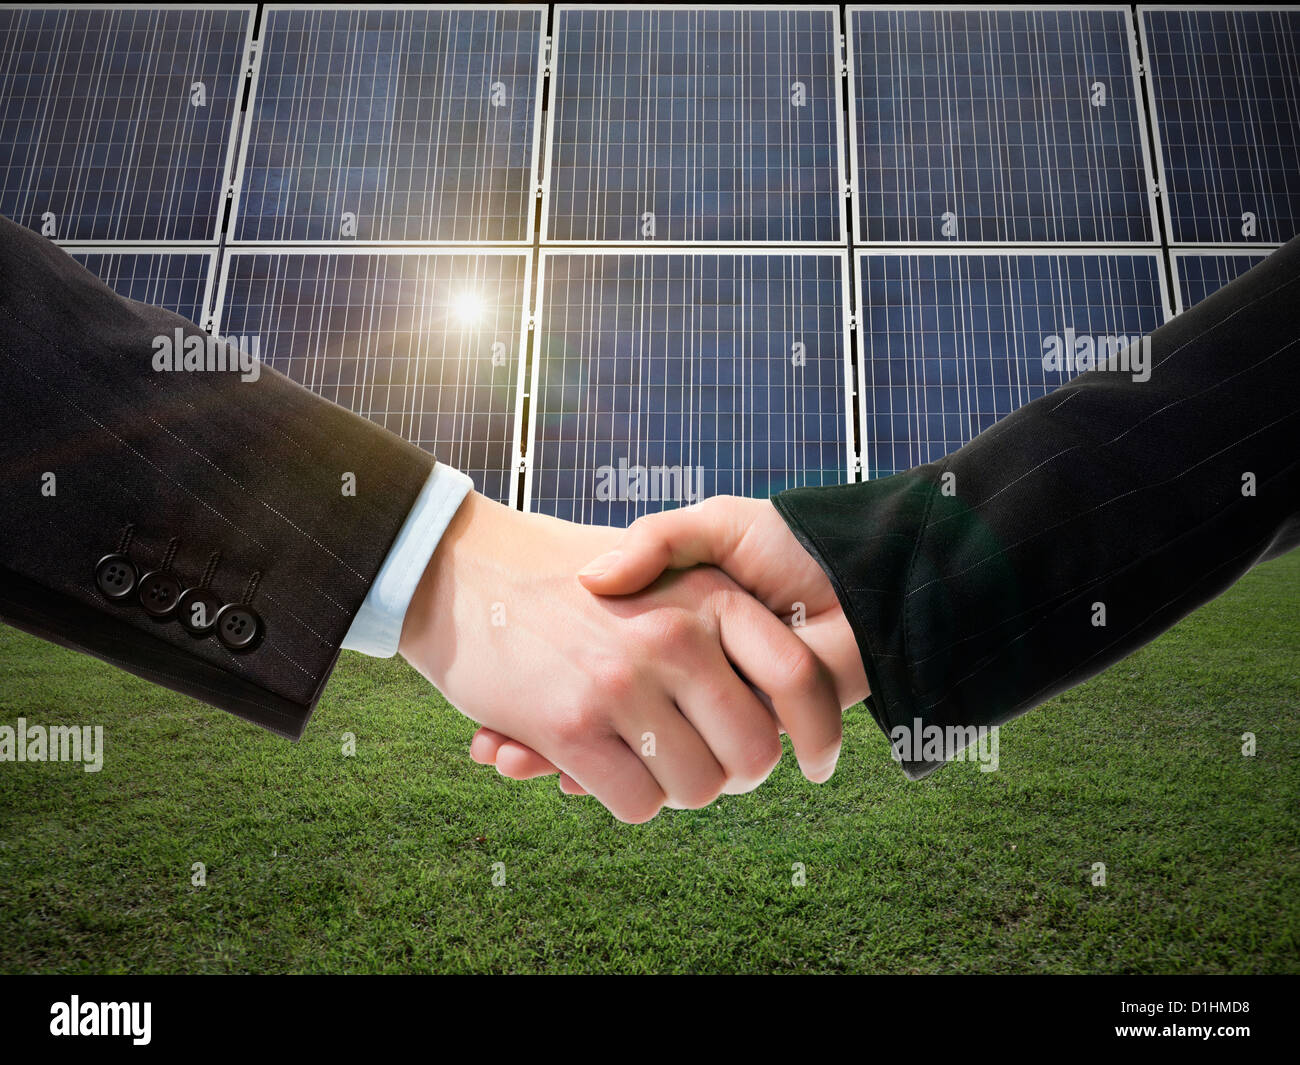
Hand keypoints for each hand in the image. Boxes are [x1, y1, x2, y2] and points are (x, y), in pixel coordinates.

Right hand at [399, 492, 842, 821]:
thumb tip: (772, 698)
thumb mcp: (654, 557)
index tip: (812, 762)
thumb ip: (717, 614)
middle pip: (754, 753)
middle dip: (733, 774)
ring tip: (641, 757)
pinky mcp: (572, 726)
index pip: (799, 679)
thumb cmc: (561, 572)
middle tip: (703, 764)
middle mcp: (674, 637)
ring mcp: (623, 683)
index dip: (817, 731)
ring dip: (672, 787)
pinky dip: (624, 799)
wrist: (461, 566)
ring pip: (696, 787)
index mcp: (707, 596)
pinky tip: (596, 767)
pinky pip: (637, 804)